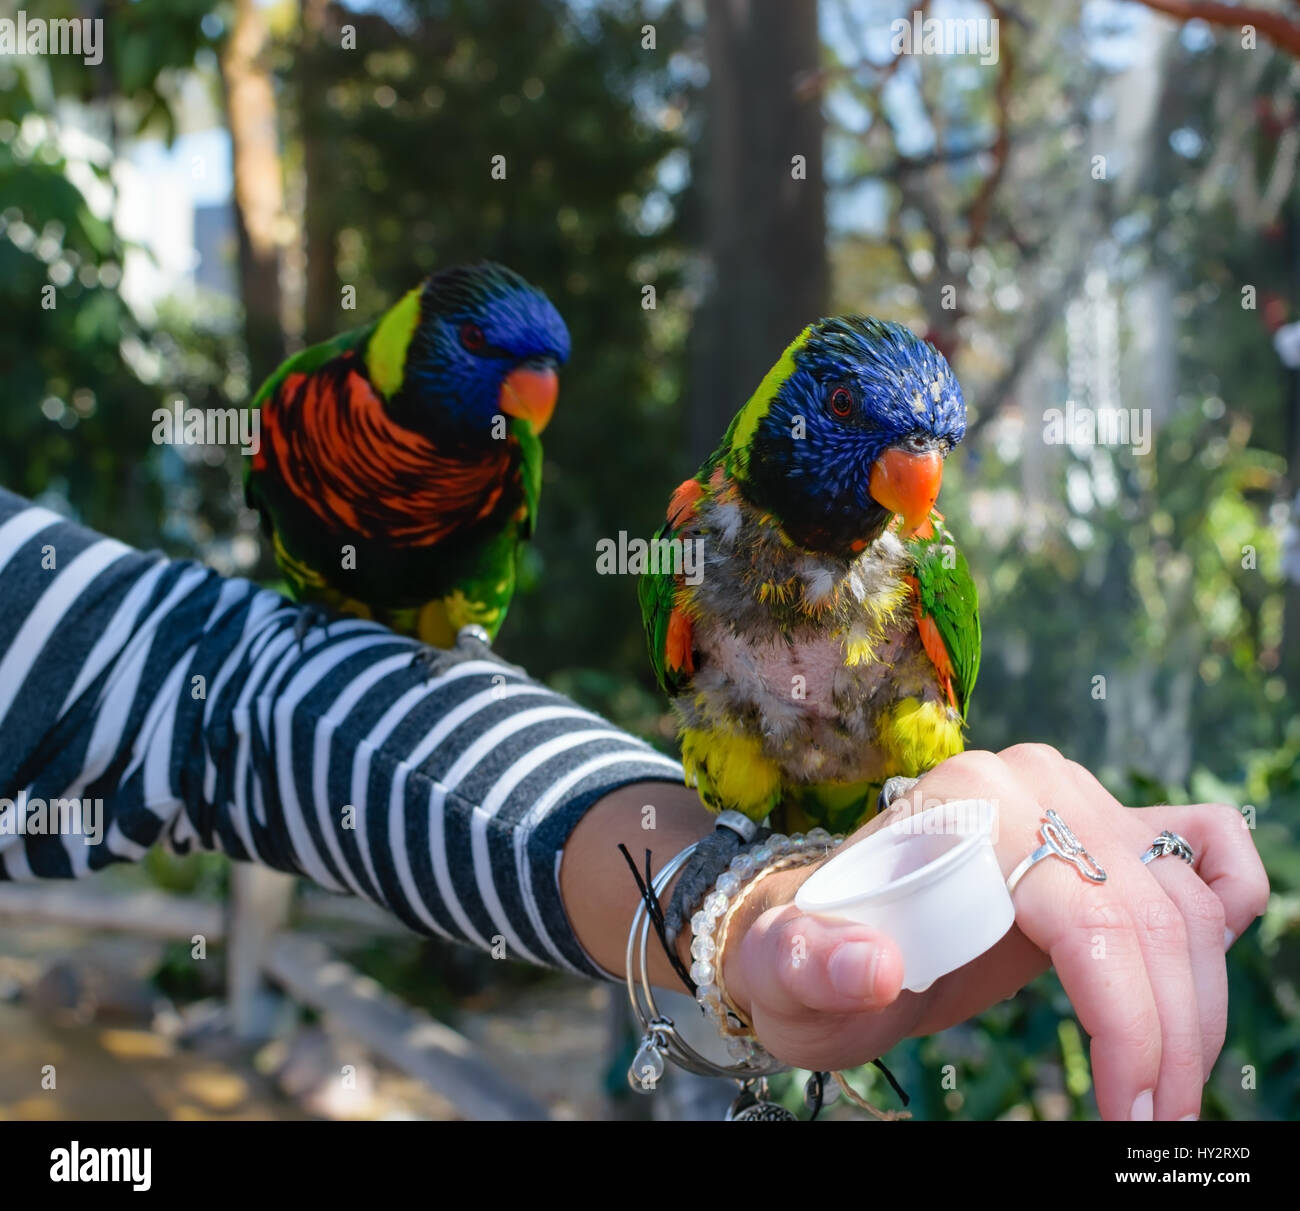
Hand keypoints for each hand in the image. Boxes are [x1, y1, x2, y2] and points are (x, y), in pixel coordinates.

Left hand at [720, 744, 1268, 1119]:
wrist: (822, 934)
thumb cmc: (805, 955)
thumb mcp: (782, 973)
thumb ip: (807, 964)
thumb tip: (874, 966)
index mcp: (964, 802)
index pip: (1087, 917)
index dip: (1125, 1024)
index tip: (1126, 1110)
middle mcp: (1031, 783)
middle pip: (1150, 918)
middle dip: (1170, 1035)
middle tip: (1155, 1122)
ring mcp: (1072, 797)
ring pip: (1185, 904)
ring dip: (1198, 1005)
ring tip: (1166, 1093)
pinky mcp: (1098, 825)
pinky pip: (1201, 843)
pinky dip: (1226, 905)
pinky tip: (1199, 977)